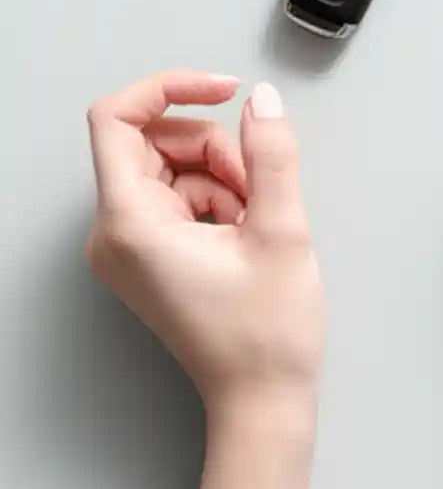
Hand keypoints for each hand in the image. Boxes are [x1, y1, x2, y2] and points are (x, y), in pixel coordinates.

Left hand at [85, 71, 323, 415]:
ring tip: (259, 224)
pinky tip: (248, 237)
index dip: (170, 88)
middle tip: (260, 189)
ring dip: (224, 178)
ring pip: (171, 170)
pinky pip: (178, 199)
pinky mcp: (149, 257)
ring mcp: (128, 247)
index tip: (224, 91)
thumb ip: (272, 155)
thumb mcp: (282, 231)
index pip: (115, 118)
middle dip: (215, 149)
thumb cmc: (267, 334)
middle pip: (152, 143)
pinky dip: (218, 202)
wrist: (263, 400)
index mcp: (130, 224)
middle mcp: (114, 233)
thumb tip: (263, 101)